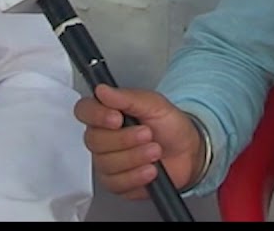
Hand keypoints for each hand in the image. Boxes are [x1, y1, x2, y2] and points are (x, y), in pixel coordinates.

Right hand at [73, 84, 204, 200]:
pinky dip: (136, 176)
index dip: (97, 116)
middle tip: (147, 134)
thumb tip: (102, 90)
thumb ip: (127, 98)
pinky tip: (150, 170)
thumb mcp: (154, 104)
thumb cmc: (170, 126)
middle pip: (94, 140)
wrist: (188, 152)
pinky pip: (116, 183)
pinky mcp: (117, 183)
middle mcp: (103, 137)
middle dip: (124, 139)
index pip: (84, 111)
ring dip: (134, 157)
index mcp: (108, 113)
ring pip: (106, 163)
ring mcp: (108, 161)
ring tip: (155, 151)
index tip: (117, 118)